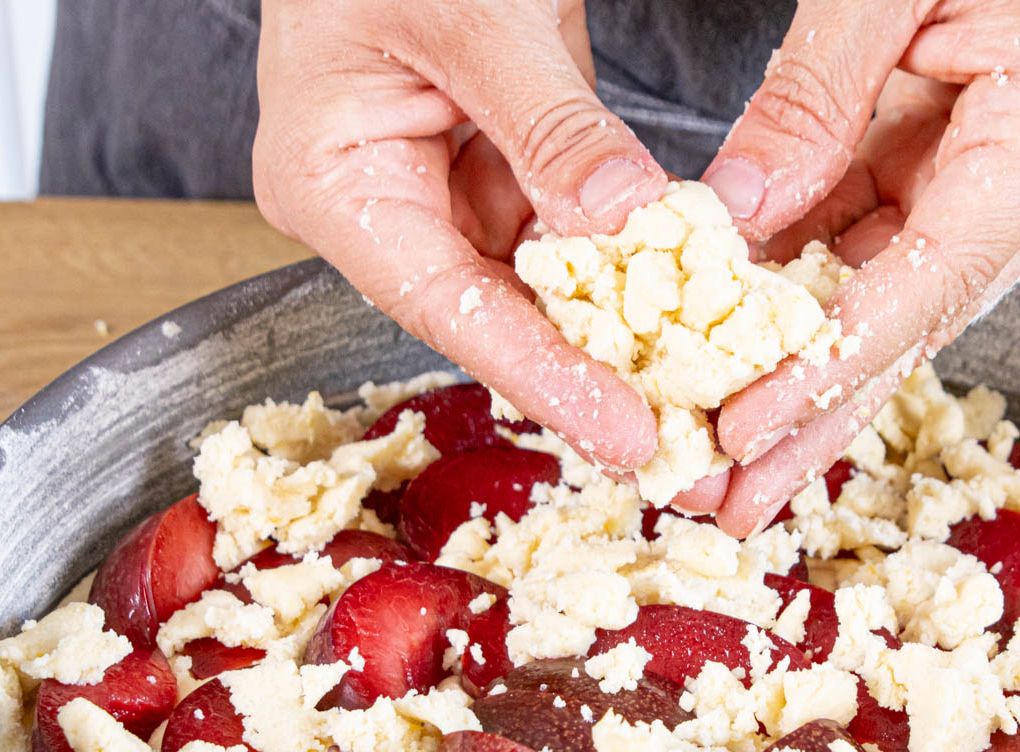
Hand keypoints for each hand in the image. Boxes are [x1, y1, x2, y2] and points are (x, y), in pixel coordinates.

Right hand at [253, 0, 669, 472]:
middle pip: (488, 313)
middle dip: (584, 374)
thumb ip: (552, 126)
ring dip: (610, 331)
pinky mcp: (489, 164)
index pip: (444, 304)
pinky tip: (678, 305)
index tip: (622, 431)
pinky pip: (558, 234)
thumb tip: (631, 223)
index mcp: (330, 179)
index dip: (541, 375)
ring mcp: (433, 187)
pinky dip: (616, 264)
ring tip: (690, 392)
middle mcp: (376, 203)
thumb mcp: (477, 12)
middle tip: (672, 441)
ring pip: (531, 284)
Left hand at [703, 0, 1019, 535]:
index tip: (746, 424)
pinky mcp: (970, 179)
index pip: (934, 276)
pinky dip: (807, 311)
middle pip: (916, 323)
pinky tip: (744, 372)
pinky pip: (878, 257)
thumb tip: (736, 217)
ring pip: (893, 308)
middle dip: (815, 419)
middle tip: (728, 499)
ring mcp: (1012, 188)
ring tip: (725, 469)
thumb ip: (815, 93)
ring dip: (806, 386)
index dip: (834, 362)